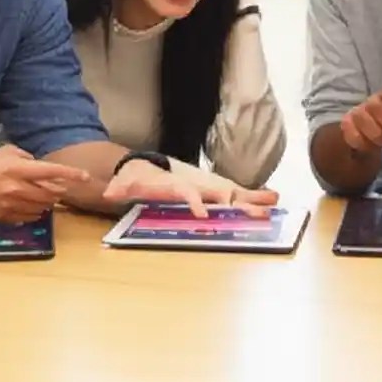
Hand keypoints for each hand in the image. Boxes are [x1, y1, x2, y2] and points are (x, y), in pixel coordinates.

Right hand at [0, 145, 90, 223]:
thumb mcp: (3, 153)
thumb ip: (25, 156)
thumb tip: (38, 164)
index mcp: (18, 170)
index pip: (52, 171)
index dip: (71, 174)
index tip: (85, 176)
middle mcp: (18, 189)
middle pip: (52, 193)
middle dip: (60, 190)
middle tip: (60, 187)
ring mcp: (13, 206)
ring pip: (44, 207)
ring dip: (49, 202)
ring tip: (44, 195)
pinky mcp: (8, 219)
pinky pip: (31, 218)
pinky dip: (37, 212)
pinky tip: (32, 206)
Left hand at [103, 160, 279, 218]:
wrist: (147, 166)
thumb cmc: (139, 176)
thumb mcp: (127, 182)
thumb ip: (120, 188)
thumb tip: (107, 194)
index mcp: (178, 184)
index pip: (189, 193)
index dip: (196, 202)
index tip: (203, 214)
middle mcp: (198, 183)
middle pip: (221, 192)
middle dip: (239, 201)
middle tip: (259, 212)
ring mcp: (208, 186)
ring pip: (233, 193)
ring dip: (253, 198)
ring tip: (275, 201)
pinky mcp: (214, 191)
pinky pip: (236, 196)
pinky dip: (253, 197)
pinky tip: (271, 200)